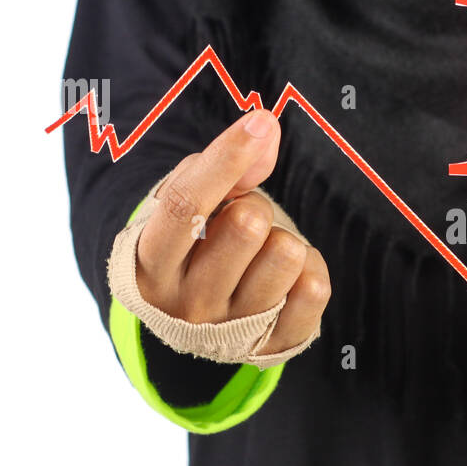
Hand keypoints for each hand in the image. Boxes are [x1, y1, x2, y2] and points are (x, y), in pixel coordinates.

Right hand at [135, 109, 330, 354]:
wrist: (200, 319)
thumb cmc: (196, 243)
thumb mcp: (194, 202)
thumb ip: (226, 166)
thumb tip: (264, 130)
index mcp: (151, 262)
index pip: (185, 206)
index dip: (225, 158)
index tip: (260, 121)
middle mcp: (186, 303)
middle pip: (247, 224)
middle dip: (256, 206)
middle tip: (244, 222)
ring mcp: (231, 330)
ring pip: (287, 253)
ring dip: (284, 240)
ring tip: (262, 255)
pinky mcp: (274, 344)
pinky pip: (315, 288)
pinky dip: (311, 268)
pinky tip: (288, 276)